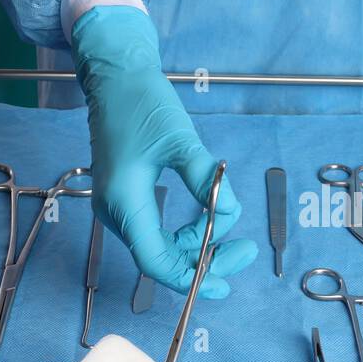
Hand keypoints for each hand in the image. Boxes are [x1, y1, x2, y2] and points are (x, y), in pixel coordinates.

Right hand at [72, 5, 256, 297]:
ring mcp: (121, 207)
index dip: (190, 279)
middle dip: (206, 260)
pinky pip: (160, 229)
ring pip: (164, 245)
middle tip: (247, 249)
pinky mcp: (129, 198)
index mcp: (124, 201)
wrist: (116, 77)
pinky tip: (213, 217)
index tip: (225, 284)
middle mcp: (117, 212)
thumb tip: (228, 214)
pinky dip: (189, 230)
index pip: (156, 261)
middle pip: (163, 258)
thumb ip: (206, 179)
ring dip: (201, 243)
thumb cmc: (143, 103)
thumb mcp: (181, 140)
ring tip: (234, 222)